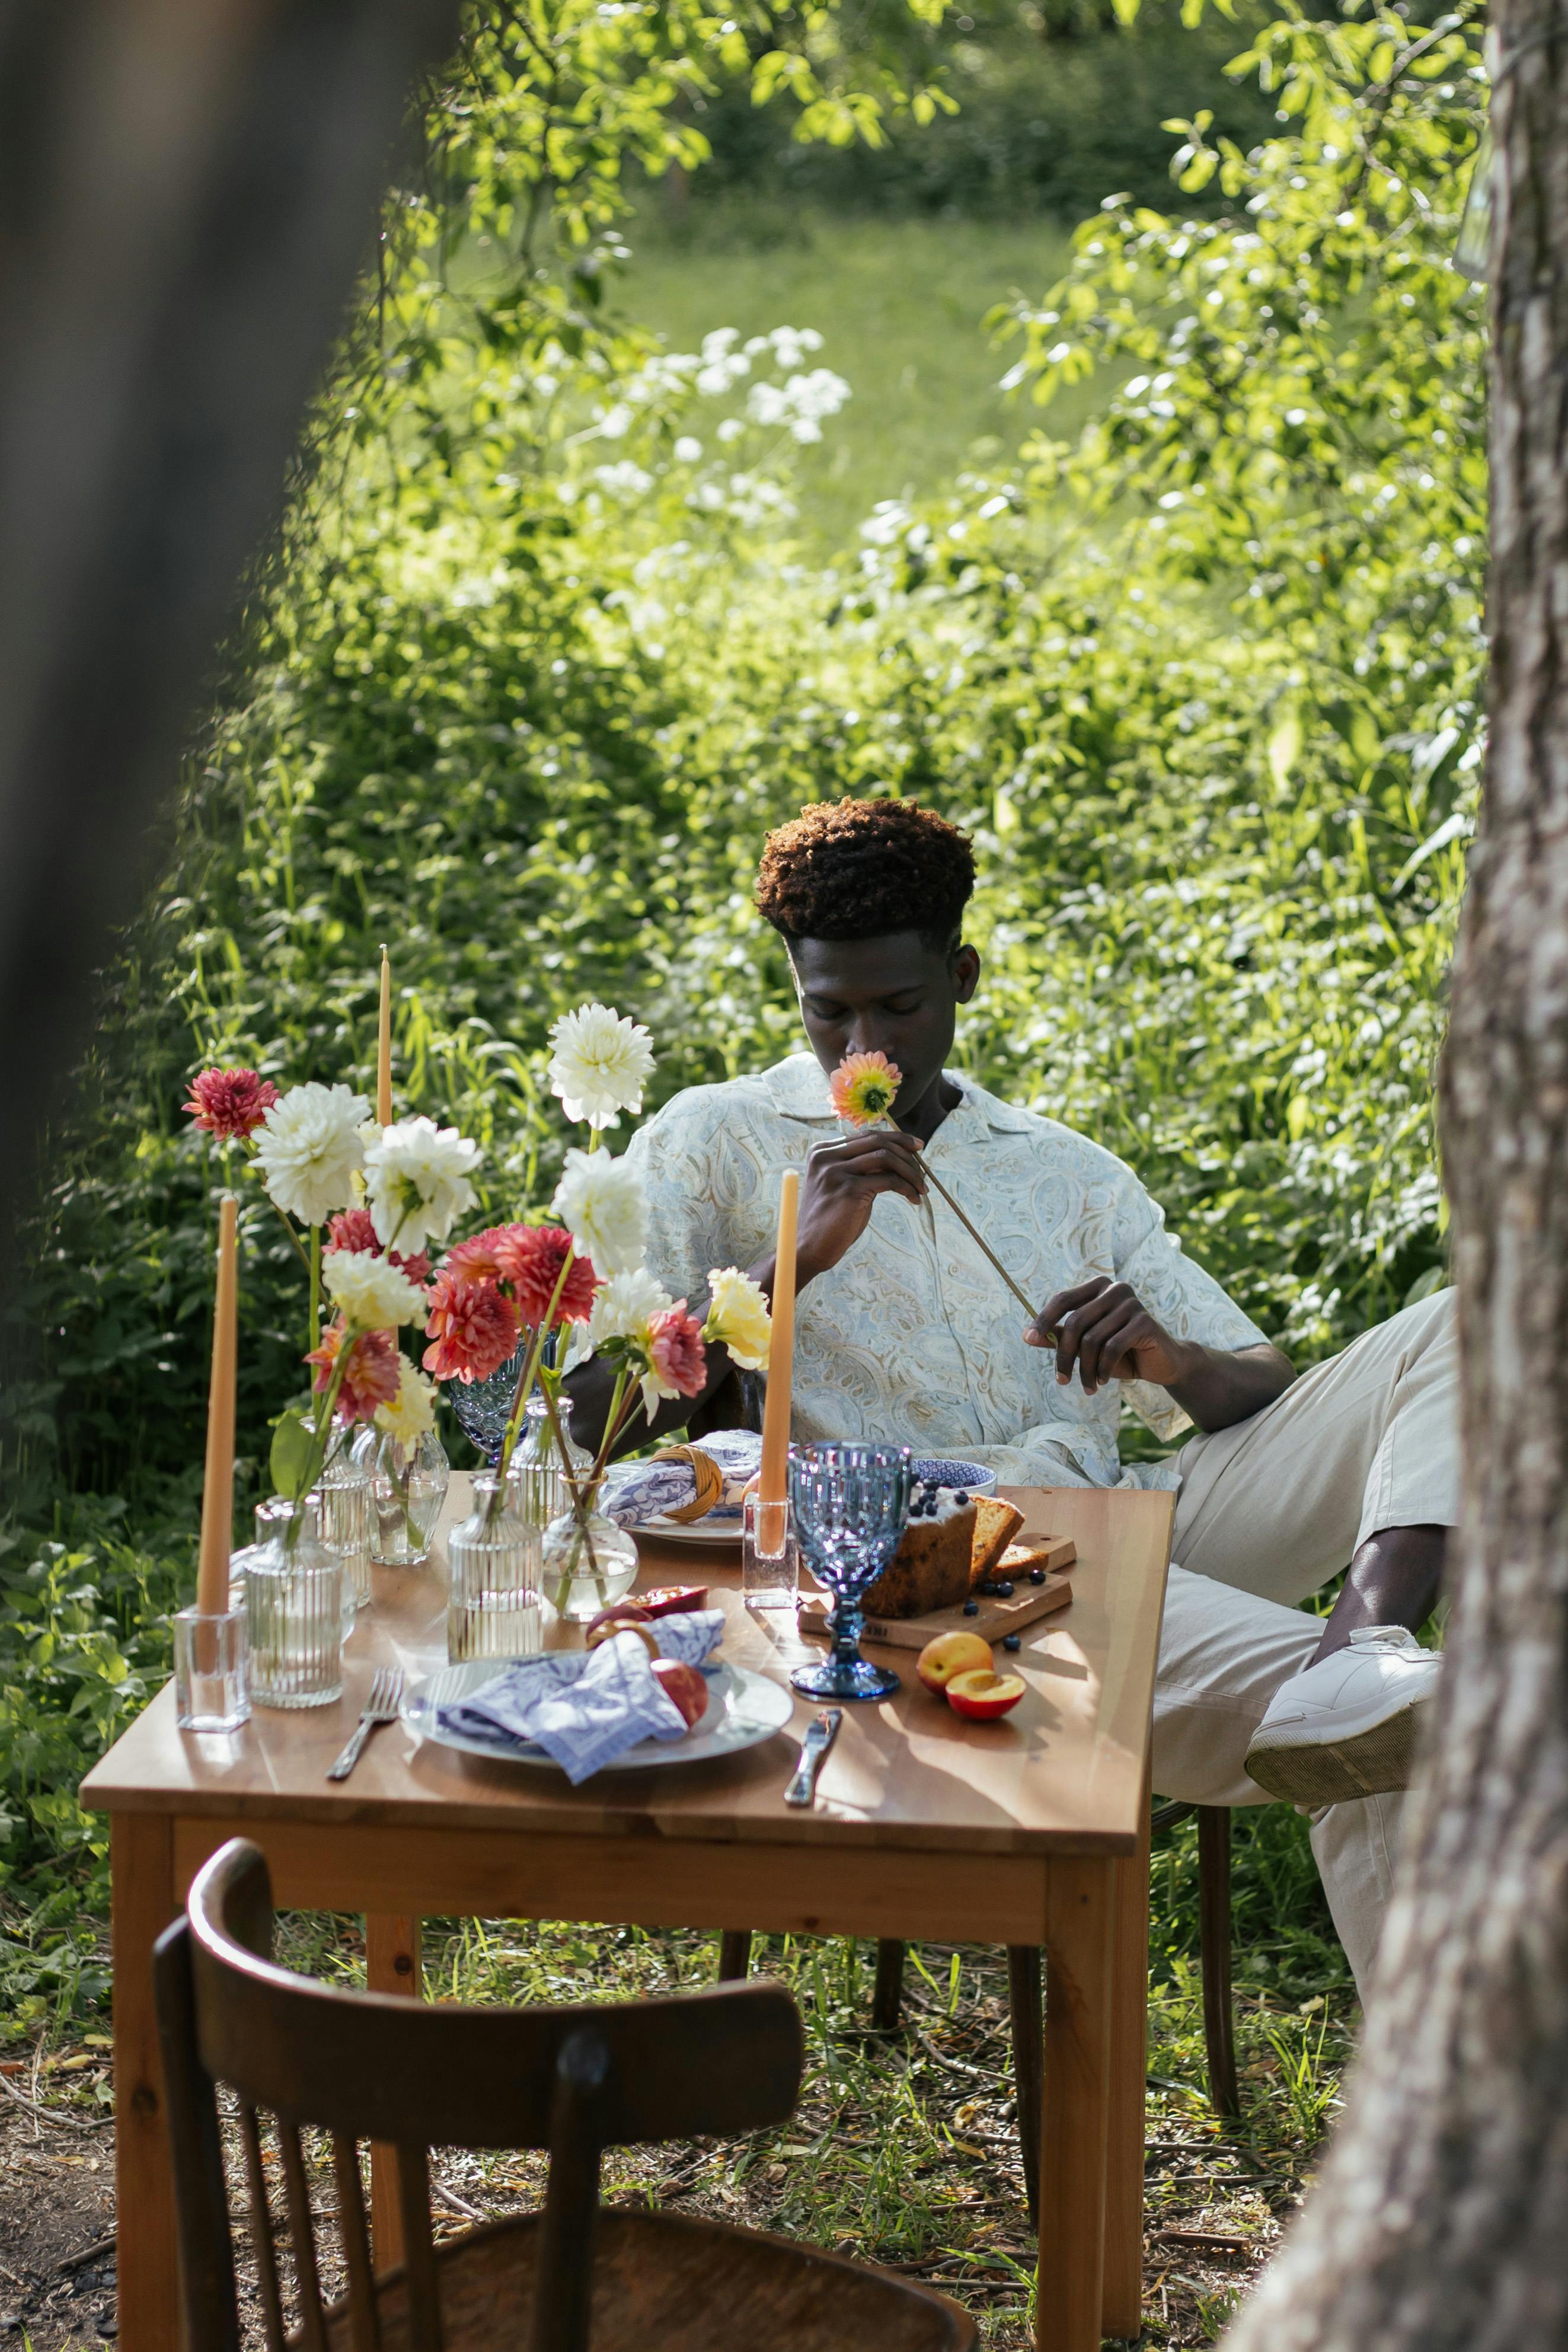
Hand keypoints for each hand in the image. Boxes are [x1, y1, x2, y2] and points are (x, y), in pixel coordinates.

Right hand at [795, 1128, 925, 1283]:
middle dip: (906, 1152)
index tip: (917, 1147)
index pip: (866, 1135)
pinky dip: (906, 1187)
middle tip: (924, 1169)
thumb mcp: (843, 1185)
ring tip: (921, 1188)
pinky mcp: (848, 1189)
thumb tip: (898, 1156)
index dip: (896, 1138)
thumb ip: (862, 1168)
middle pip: (877, 1141)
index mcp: (822, 1151)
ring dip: (910, 1172)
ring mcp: (835, 1172)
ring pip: (885, 1158)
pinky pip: (888, 1180)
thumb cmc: (831, 1219)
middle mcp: (826, 1156)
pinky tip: (913, 1198)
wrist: (810, 1248)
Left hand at [1024, 1278, 1193, 1394]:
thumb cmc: (1120, 1353)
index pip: (1062, 1299)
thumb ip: (1061, 1338)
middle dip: (1064, 1356)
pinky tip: (1103, 1381)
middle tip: (1061, 1380)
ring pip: (1092, 1339)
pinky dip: (1103, 1369)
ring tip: (1088, 1387)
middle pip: (1075, 1323)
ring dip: (1086, 1369)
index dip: (1043, 1319)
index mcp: (1097, 1288)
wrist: (1161, 1363)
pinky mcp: (1144, 1321)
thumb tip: (1030, 1337)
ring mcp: (1131, 1303)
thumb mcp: (1086, 1346)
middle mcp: (1114, 1289)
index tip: (1028, 1339)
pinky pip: (1112, 1347)